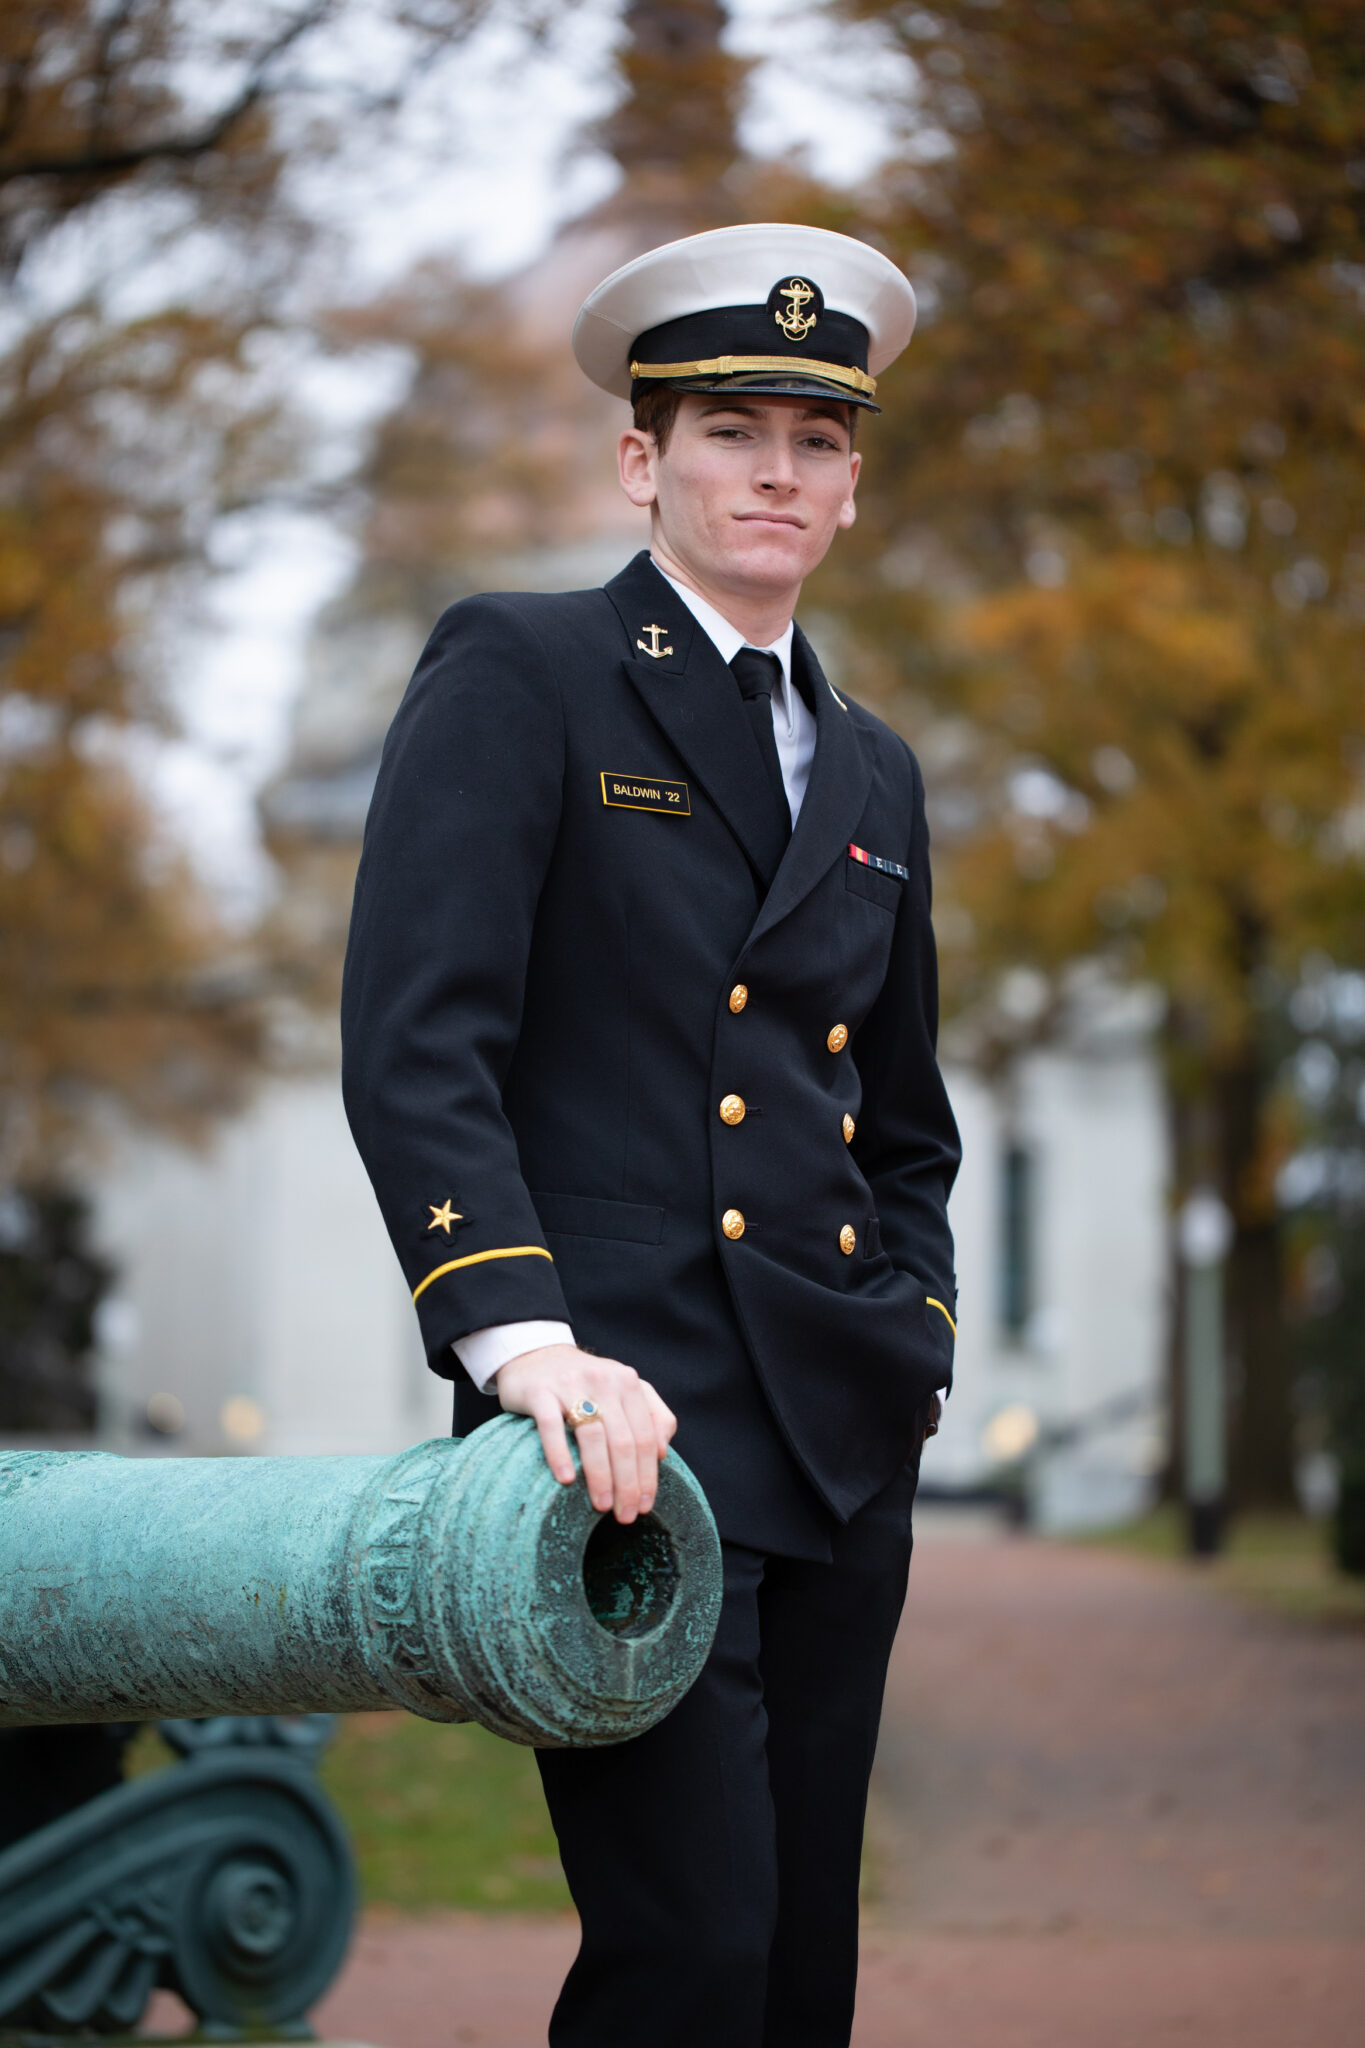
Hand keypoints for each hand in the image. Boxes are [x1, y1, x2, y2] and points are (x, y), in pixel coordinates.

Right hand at [494, 1344, 676, 1522]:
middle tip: (625, 1516)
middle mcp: (603, 1380)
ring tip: (602, 1505)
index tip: (645, 1506)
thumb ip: (652, 1413)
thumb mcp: (622, 1389)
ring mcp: (570, 1385)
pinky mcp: (540, 1391)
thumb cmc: (584, 1383)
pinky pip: (551, 1426)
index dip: (648, 1475)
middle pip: (623, 1440)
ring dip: (600, 1475)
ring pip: (593, 1436)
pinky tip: (566, 1480)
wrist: (534, 1354)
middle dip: (627, 1483)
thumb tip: (663, 1452)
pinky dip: (560, 1454)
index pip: (645, 1436)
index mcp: (628, 1383)